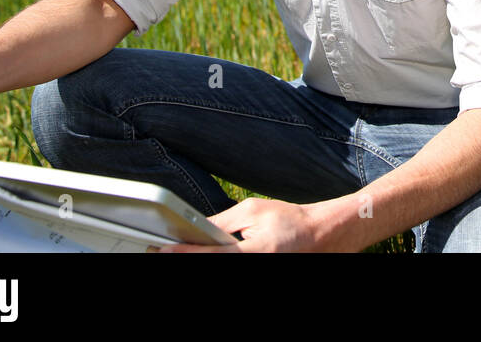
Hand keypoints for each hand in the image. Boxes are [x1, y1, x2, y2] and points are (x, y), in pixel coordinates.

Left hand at [157, 197, 342, 252]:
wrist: (316, 235)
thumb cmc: (287, 219)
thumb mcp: (253, 211)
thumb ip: (223, 222)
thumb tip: (194, 229)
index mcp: (256, 252)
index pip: (213, 255)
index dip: (186, 253)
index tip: (165, 250)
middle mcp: (256, 266)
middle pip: (213, 264)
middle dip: (189, 257)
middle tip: (164, 252)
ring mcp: (257, 269)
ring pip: (220, 266)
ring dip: (199, 258)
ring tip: (178, 252)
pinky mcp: (256, 269)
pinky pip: (229, 265)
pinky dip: (213, 258)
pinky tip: (199, 252)